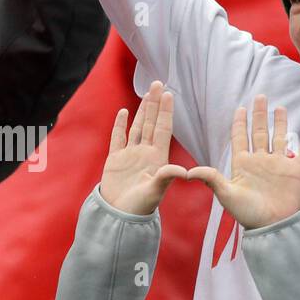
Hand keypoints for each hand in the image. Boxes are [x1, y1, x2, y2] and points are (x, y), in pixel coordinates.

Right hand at [99, 82, 188, 215]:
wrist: (120, 216)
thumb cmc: (141, 206)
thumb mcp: (156, 191)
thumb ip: (166, 178)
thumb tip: (183, 171)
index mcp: (157, 157)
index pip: (163, 129)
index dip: (166, 112)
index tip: (169, 94)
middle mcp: (145, 152)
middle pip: (151, 122)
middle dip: (154, 103)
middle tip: (157, 83)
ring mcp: (130, 154)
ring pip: (137, 126)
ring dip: (142, 110)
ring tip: (146, 92)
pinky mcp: (115, 159)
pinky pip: (118, 138)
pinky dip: (120, 125)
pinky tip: (123, 112)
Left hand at [188, 96, 299, 229]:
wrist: (272, 226)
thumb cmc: (248, 213)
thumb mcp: (226, 194)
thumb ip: (211, 178)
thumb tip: (187, 172)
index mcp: (243, 164)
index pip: (240, 138)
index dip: (240, 123)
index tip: (240, 108)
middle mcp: (261, 161)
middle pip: (259, 132)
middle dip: (259, 115)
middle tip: (260, 97)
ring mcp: (279, 165)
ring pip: (280, 138)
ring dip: (280, 123)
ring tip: (280, 107)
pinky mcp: (295, 171)